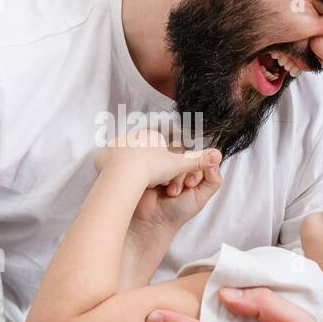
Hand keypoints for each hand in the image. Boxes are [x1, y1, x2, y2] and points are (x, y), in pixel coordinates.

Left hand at [95, 129, 220, 191]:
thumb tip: (219, 154)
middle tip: (147, 183)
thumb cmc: (152, 169)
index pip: (160, 152)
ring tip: (132, 185)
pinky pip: (108, 165)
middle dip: (145, 167)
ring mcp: (115, 145)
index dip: (163, 166)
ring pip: (125, 160)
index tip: (162, 178)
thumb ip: (197, 162)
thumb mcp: (177, 167)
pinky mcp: (102, 155)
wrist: (124, 173)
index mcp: (150, 136)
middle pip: (142, 155)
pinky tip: (118, 183)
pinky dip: (112, 174)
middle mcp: (133, 136)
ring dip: (129, 170)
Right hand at [128, 153, 223, 237]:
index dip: (197, 169)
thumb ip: (213, 179)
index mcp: (194, 173)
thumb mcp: (201, 197)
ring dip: (173, 175)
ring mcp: (166, 166)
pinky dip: (161, 172)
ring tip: (170, 192)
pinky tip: (159, 185)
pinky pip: (158, 159)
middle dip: (184, 175)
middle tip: (180, 190)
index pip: (201, 158)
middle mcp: (181, 168)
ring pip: (174, 158)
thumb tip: (217, 157)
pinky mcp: (152, 167)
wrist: (153, 221)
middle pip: (187, 156)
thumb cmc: (177, 212)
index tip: (191, 185)